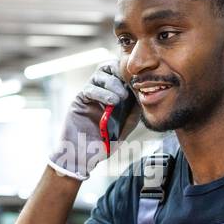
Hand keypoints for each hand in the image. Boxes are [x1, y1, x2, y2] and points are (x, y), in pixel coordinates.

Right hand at [48, 61, 138, 180]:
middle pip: (109, 67)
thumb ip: (134, 110)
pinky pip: (90, 88)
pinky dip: (102, 93)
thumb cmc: (104, 143)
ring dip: (113, 83)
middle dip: (120, 73)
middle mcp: (101, 90)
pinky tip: (111, 102)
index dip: (130, 74)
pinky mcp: (79, 100)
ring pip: (100, 74)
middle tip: (129, 87)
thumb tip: (144, 94)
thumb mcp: (126, 125)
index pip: (120, 73)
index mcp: (113, 93)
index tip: (139, 84)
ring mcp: (89, 94)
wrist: (85, 156)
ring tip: (121, 98)